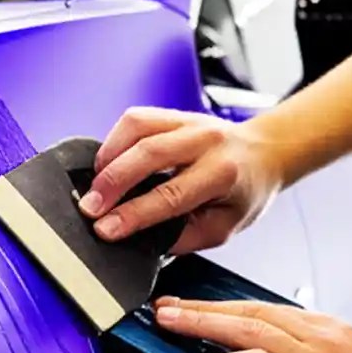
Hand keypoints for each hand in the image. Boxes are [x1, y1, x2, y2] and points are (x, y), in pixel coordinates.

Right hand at [78, 107, 286, 253]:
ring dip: (108, 158)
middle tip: (88, 208)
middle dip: (111, 184)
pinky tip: (106, 165)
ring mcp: (188, 120)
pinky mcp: (172, 113)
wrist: (263, 156)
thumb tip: (139, 239)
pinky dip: (113, 142)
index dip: (132, 214)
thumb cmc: (243, 194)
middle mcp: (206, 140)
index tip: (105, 229)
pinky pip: (134, 119)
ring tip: (94, 187)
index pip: (170, 195)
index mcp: (223, 173)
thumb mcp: (222, 228)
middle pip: (148, 154)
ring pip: (136, 128)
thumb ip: (182, 237)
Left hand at [153, 298, 351, 352]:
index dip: (224, 307)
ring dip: (202, 324)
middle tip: (165, 307)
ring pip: (248, 329)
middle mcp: (325, 339)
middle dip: (201, 307)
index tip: (192, 308)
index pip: (266, 309)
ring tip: (169, 323)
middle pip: (250, 311)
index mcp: (333, 333)